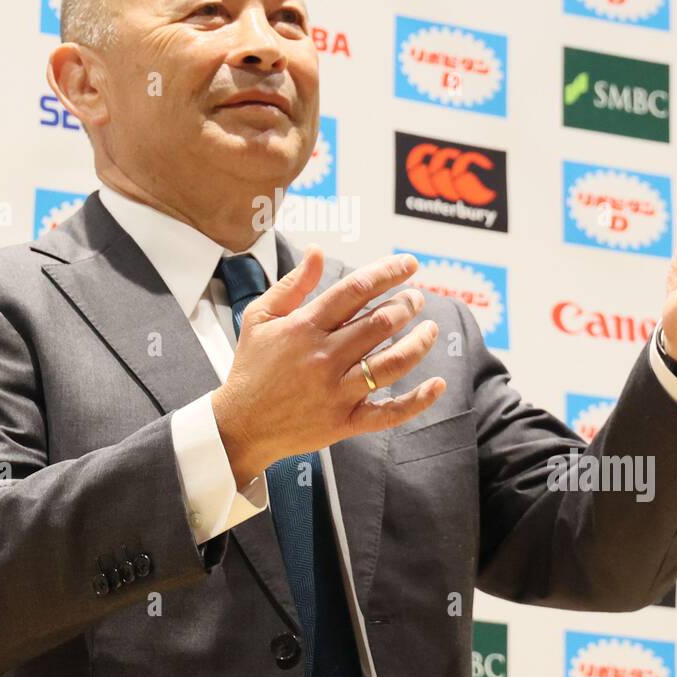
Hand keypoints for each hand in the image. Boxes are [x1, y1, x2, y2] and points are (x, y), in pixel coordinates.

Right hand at [212, 249, 445, 483]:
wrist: (239, 425)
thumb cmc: (251, 368)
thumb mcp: (260, 317)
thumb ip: (293, 284)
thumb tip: (318, 251)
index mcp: (304, 327)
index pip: (355, 290)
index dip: (387, 273)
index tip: (408, 265)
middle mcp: (324, 357)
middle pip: (380, 323)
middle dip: (407, 305)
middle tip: (416, 299)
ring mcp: (337, 392)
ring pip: (391, 364)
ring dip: (418, 343)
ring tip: (430, 329)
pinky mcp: (345, 421)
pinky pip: (388, 413)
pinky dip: (417, 400)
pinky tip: (437, 384)